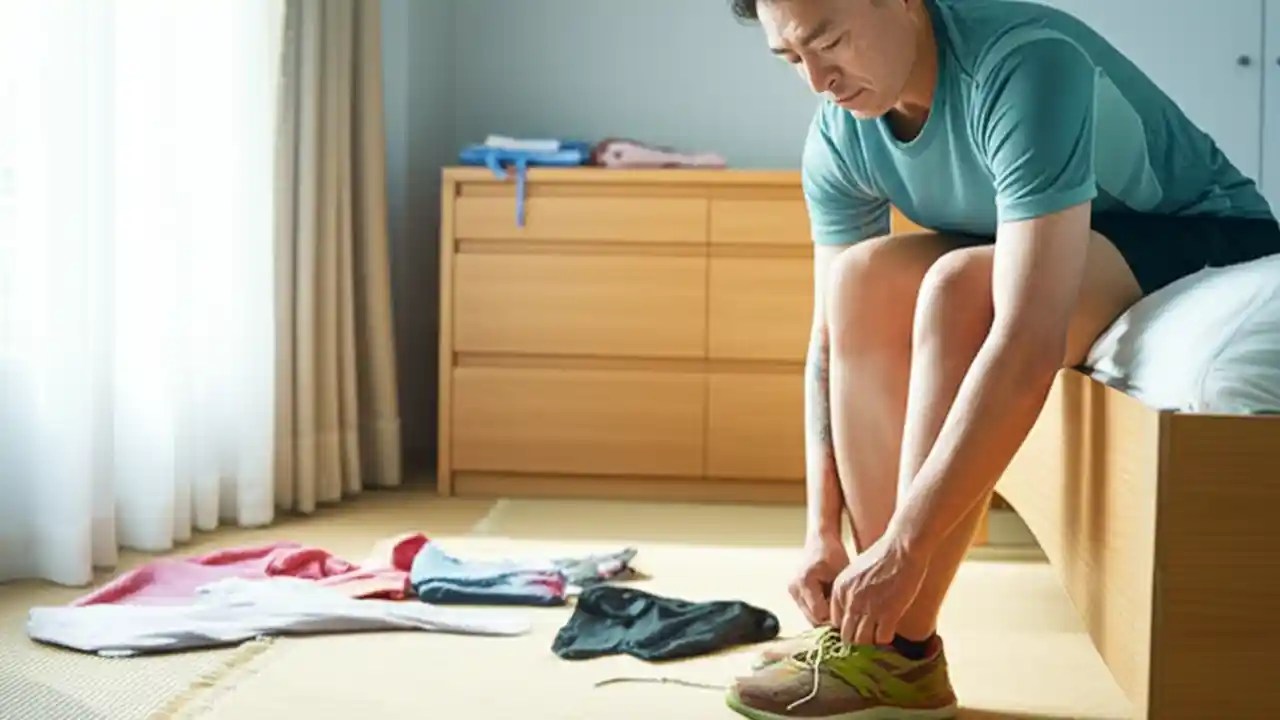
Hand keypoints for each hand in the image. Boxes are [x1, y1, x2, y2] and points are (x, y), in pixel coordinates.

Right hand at [788, 533, 848, 625]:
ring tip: (837, 606)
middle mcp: (795, 588)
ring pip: (810, 617)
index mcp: (805, 582)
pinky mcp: (793, 593)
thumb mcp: (841, 576)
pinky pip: (808, 611)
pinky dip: (819, 610)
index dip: (835, 619)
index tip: (848, 615)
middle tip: (845, 614)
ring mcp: (792, 591)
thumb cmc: (834, 555)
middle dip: (830, 620)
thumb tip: (845, 621)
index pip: (820, 615)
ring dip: (824, 616)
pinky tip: (829, 602)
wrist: (820, 542)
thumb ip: (840, 598)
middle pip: (813, 619)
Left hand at [829, 529, 928, 645]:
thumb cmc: (882, 557)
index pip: (835, 622)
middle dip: (858, 639)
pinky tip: (891, 630)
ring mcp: (868, 608)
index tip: (857, 629)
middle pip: (847, 635)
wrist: (902, 548)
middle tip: (869, 636)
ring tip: (880, 635)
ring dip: (872, 641)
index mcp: (840, 590)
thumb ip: (850, 591)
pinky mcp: (887, 613)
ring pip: (863, 641)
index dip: (847, 628)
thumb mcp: (855, 572)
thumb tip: (852, 611)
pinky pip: (882, 638)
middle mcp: (850, 601)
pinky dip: (886, 638)